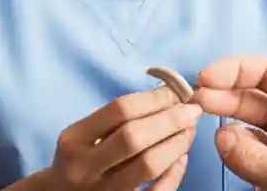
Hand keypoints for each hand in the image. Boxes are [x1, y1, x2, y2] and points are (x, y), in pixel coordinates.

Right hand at [40, 85, 201, 189]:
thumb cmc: (78, 160)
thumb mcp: (82, 136)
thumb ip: (114, 120)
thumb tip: (166, 97)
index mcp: (74, 140)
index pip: (118, 110)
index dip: (153, 98)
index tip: (174, 92)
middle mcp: (86, 167)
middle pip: (134, 137)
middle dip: (169, 119)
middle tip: (192, 110)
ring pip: (149, 165)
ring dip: (176, 143)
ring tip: (189, 131)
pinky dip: (174, 174)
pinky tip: (181, 158)